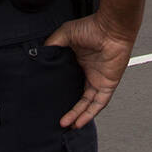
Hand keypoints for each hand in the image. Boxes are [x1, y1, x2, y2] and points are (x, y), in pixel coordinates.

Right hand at [42, 13, 135, 128]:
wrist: (111, 28)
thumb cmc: (93, 27)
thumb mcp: (65, 34)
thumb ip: (52, 44)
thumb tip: (40, 54)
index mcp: (80, 62)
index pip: (69, 82)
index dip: (61, 92)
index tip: (50, 99)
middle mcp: (89, 73)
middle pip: (78, 96)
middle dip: (70, 109)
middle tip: (58, 119)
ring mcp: (99, 80)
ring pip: (87, 104)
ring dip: (78, 115)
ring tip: (67, 125)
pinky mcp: (108, 84)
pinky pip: (99, 103)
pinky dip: (90, 113)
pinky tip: (79, 121)